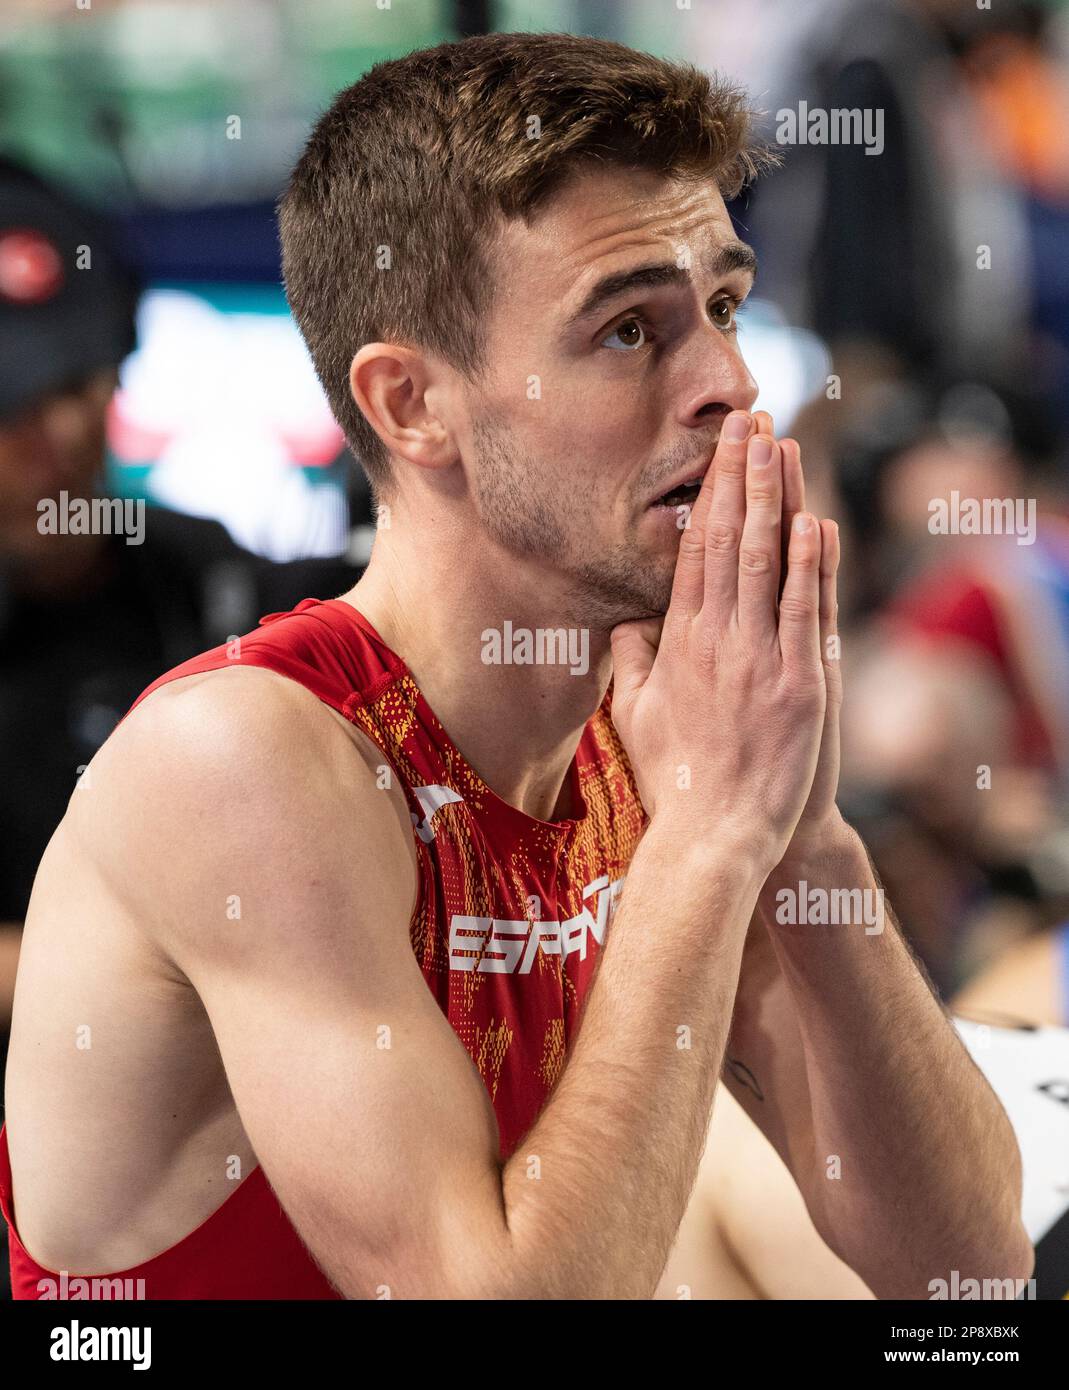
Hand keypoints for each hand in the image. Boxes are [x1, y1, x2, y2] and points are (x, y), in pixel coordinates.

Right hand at [610, 412, 828, 875]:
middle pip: (728, 541)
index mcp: (677, 644)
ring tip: (781, 444)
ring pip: (766, 563)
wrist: (713, 836)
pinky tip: (815, 520)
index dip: (707, 496)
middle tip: (748, 419)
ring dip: (776, 499)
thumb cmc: (673, 780)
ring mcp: (759, 661)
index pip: (693, 553)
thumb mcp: (634, 716)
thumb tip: (623, 621)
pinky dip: (810, 565)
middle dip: (740, 475)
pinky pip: (804, 613)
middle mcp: (716, 642)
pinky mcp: (800, 686)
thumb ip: (630, 662)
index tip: (716, 454)